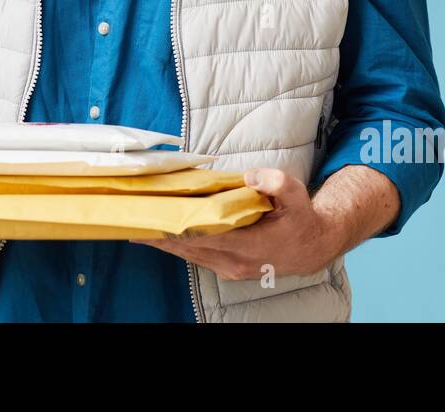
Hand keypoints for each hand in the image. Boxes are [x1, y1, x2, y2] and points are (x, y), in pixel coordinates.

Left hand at [129, 167, 345, 280]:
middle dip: (160, 234)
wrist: (312, 247)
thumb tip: (250, 175)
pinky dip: (177, 246)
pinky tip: (161, 234)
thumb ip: (274, 182)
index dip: (175, 227)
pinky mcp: (227, 269)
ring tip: (137, 227)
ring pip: (189, 255)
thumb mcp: (294, 193)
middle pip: (188, 248)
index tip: (152, 219)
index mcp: (249, 245)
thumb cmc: (300, 218)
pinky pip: (196, 257)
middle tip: (131, 220)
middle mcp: (235, 262)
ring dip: (164, 242)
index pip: (203, 236)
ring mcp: (230, 269)